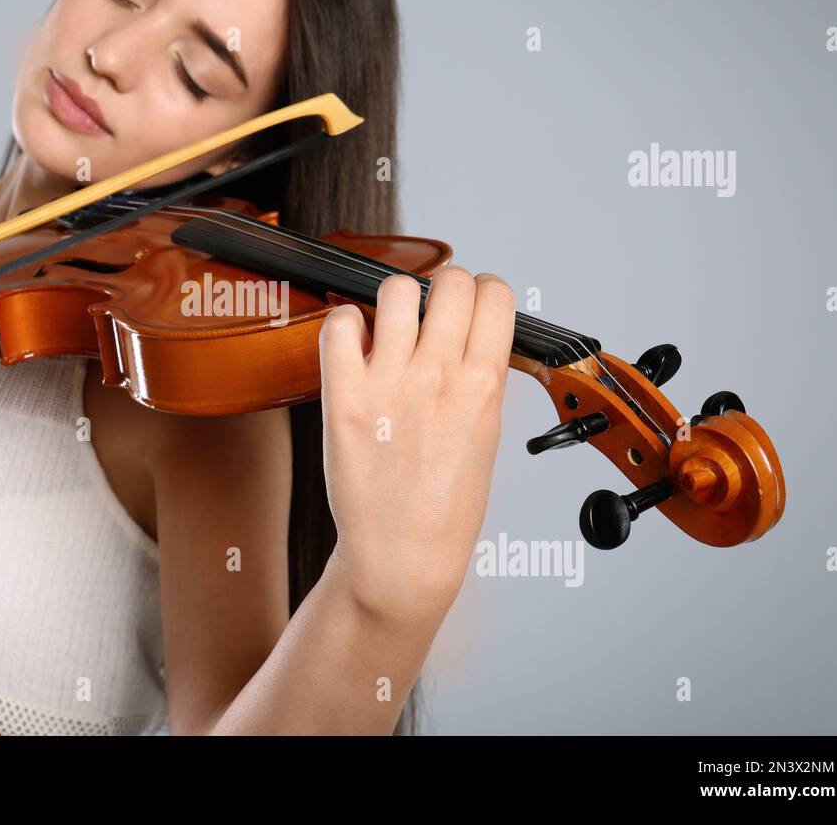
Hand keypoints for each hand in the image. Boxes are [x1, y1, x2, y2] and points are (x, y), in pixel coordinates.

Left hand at [318, 266, 514, 624]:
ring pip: (396, 290)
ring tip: (391, 331)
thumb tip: (469, 334)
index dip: (482, 294)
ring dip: (395, 301)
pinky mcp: (344, 397)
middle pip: (450, 281)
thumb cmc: (445, 506)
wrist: (403, 555)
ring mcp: (390, 384)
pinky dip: (347, 323)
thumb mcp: (487, 435)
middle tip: (430, 316)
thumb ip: (480, 378)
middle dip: (443, 289)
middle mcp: (439, 377)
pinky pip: (341, 325)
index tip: (470, 309)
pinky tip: (356, 343)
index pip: (495, 294)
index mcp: (485, 386)